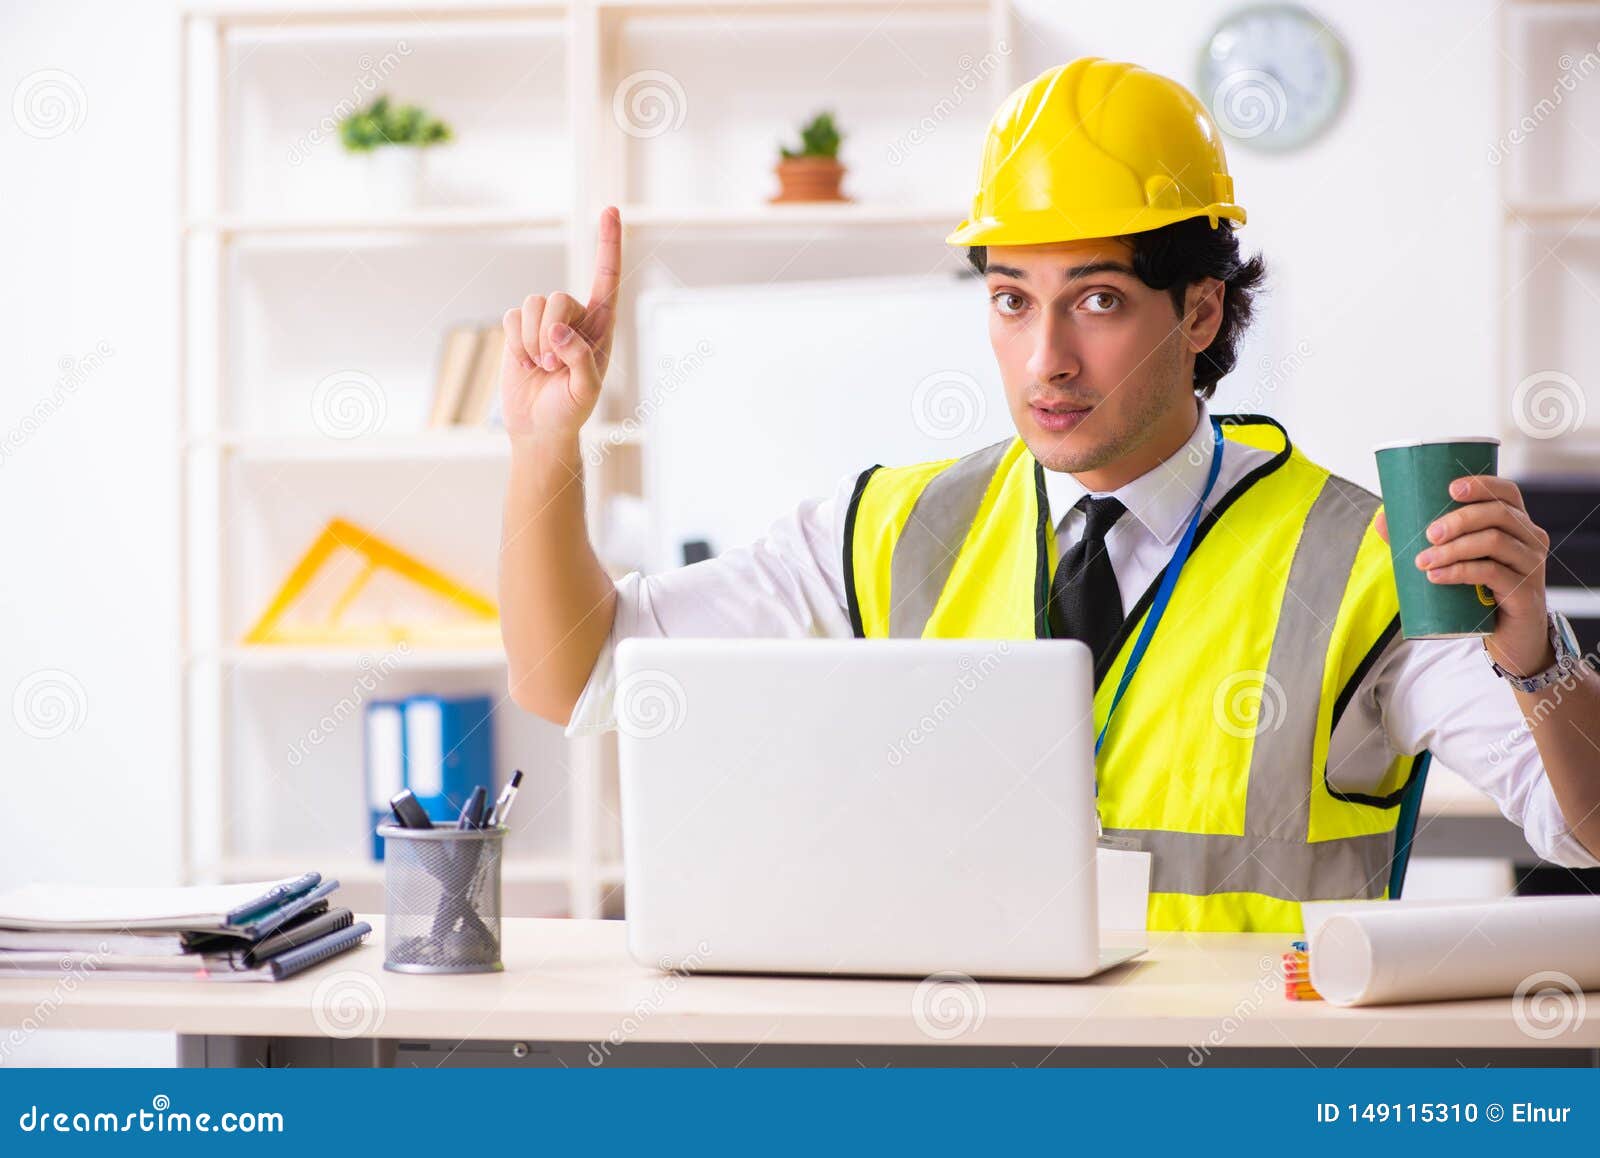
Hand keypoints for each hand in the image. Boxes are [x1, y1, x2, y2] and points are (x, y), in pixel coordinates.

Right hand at [499, 206, 620, 441]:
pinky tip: (524, 363)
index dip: (608, 243)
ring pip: (532, 305)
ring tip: (541, 368)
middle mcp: (574, 318)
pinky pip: (511, 318)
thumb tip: (559, 331)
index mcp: (601, 326)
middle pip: (557, 297)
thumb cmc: (570, 411)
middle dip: (550, 334)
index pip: (607, 277)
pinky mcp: (519, 329)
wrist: (539, 427)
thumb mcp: (585, 390)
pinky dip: (516, 343)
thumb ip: (580, 358)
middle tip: (553, 366)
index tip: (611, 208)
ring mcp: (545, 322)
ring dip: (532, 341)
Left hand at [1375, 476, 1553, 676]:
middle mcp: (1530, 539)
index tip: (1449, 489)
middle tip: (1428, 535)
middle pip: (1498, 514)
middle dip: (1459, 519)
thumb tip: (1381, 520)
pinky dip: (1460, 572)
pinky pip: (1493, 574)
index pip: (1506, 492)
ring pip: (1494, 542)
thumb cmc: (1479, 591)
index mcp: (1515, 524)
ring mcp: (1531, 565)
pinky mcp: (1525, 593)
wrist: (1509, 636)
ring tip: (1423, 561)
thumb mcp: (1455, 561)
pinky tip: (1437, 576)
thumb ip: (1423, 541)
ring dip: (1453, 549)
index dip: (1481, 484)